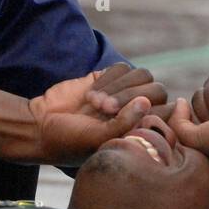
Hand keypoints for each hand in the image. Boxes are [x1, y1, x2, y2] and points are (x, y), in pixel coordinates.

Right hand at [28, 63, 166, 164]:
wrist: (40, 124)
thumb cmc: (70, 141)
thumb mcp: (98, 139)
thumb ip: (124, 123)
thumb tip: (145, 102)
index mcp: (142, 131)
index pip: (168, 114)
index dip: (152, 113)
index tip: (126, 122)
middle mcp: (137, 111)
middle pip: (157, 90)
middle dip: (129, 98)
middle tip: (103, 110)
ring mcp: (123, 93)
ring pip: (142, 76)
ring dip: (118, 88)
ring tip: (95, 103)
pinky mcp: (108, 78)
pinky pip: (122, 68)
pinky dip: (108, 79)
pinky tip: (90, 94)